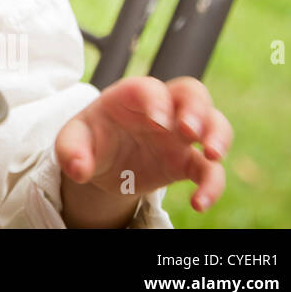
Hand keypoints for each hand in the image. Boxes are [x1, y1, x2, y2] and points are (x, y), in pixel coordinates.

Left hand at [56, 76, 231, 225]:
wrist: (102, 162)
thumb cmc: (90, 139)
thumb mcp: (71, 141)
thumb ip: (71, 151)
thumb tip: (78, 170)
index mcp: (131, 96)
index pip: (150, 88)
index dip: (156, 101)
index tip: (157, 122)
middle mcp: (162, 109)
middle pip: (192, 93)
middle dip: (197, 108)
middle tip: (190, 131)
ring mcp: (178, 135)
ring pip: (214, 122)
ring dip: (218, 136)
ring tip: (212, 155)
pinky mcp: (187, 162)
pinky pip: (210, 170)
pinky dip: (212, 184)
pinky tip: (200, 203)